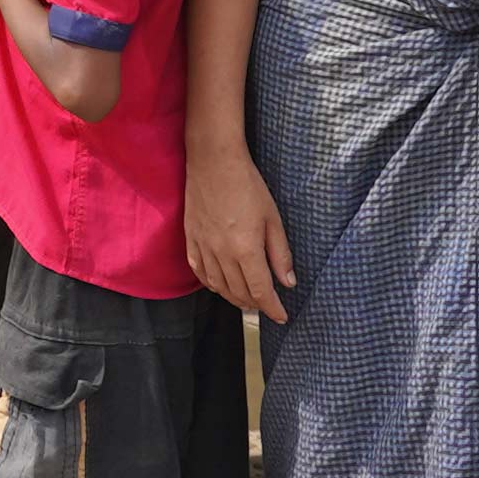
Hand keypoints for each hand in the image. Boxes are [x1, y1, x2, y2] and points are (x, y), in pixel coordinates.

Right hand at [187, 141, 297, 321]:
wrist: (214, 161)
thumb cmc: (248, 185)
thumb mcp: (272, 218)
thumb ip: (280, 253)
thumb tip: (288, 282)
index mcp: (246, 249)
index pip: (260, 291)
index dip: (273, 308)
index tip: (282, 316)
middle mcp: (222, 253)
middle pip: (239, 293)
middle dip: (255, 305)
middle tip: (266, 307)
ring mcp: (203, 247)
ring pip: (218, 286)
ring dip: (234, 298)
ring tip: (246, 300)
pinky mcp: (190, 238)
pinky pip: (199, 271)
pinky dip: (211, 284)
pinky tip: (220, 285)